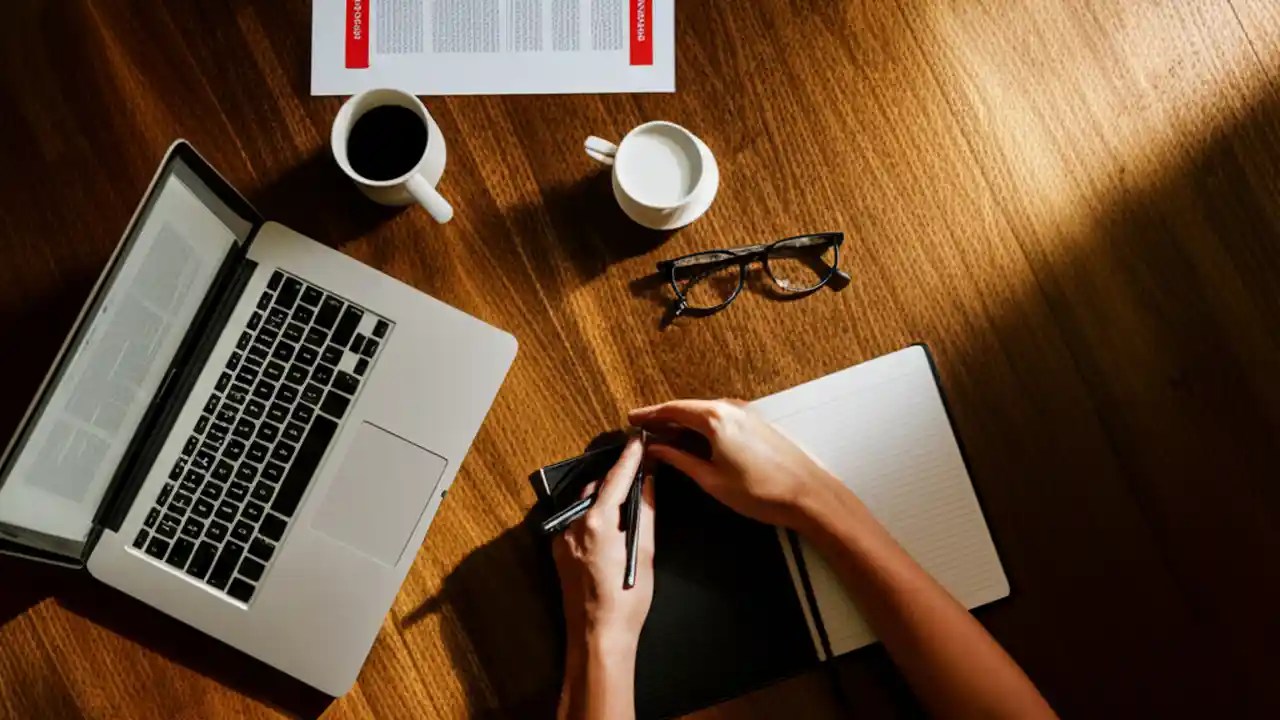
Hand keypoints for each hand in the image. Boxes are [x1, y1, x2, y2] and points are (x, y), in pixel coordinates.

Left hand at [553, 436, 655, 649]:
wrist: (598, 636)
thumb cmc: (625, 600)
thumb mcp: (645, 552)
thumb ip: (646, 512)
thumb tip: (648, 484)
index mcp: (597, 522)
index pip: (617, 477)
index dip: (630, 457)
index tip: (640, 441)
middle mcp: (574, 525)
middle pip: (597, 487)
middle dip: (617, 475)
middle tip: (639, 467)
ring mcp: (563, 538)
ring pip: (584, 503)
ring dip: (604, 494)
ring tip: (627, 494)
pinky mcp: (560, 552)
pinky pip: (577, 522)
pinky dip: (593, 514)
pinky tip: (609, 521)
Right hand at [629, 399, 843, 528]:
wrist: (807, 495)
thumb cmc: (763, 492)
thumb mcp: (711, 480)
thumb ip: (680, 461)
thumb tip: (659, 450)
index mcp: (715, 419)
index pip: (673, 410)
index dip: (649, 414)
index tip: (633, 418)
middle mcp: (731, 409)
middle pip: (688, 409)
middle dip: (664, 420)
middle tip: (644, 431)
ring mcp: (747, 415)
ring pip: (705, 414)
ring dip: (684, 424)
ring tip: (665, 439)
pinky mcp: (757, 425)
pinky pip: (722, 420)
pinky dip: (703, 428)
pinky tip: (696, 442)